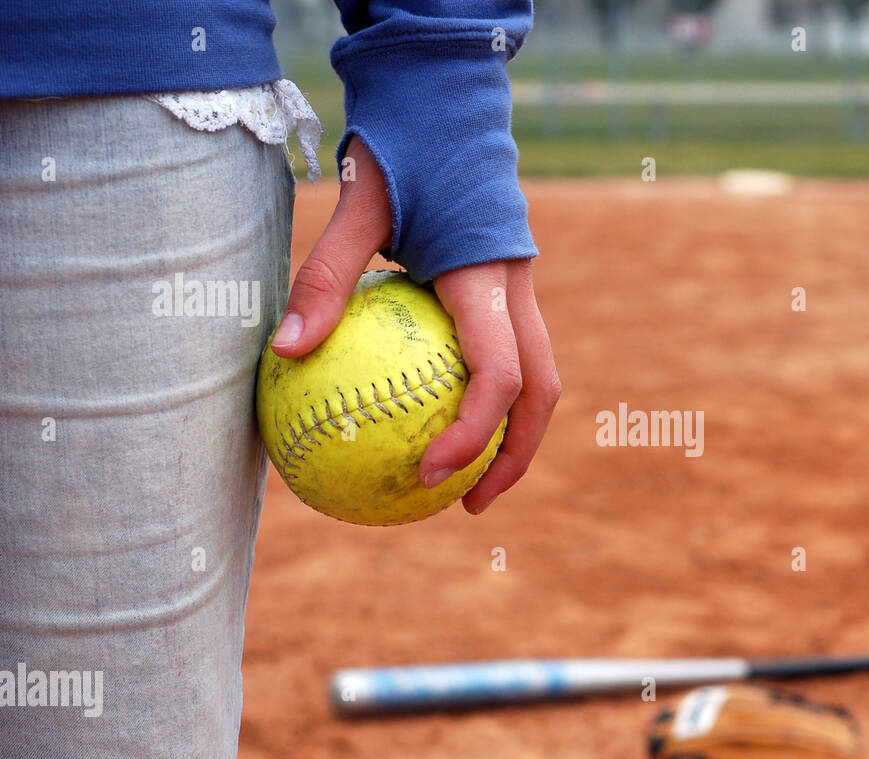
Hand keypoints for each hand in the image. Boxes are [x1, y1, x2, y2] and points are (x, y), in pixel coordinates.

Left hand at [273, 139, 559, 514]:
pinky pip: (510, 357)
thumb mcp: (358, 206)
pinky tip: (438, 420)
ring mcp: (520, 292)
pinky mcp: (507, 292)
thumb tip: (284, 351)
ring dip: (513, 435)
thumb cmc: (405, 150)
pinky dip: (489, 400)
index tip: (428, 474)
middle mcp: (518, 292)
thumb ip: (326, 279)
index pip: (500, 376)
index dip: (473, 435)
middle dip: (514, 456)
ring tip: (463, 480)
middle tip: (466, 503)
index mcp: (489, 280)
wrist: (450, 104)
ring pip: (539, 379)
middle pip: (542, 393)